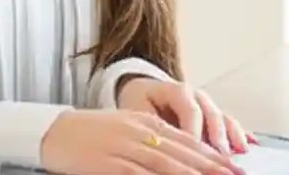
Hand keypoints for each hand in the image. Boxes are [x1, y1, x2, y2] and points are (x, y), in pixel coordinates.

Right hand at [40, 109, 245, 174]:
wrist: (54, 131)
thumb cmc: (91, 132)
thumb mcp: (127, 127)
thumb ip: (154, 138)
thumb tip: (182, 155)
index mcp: (146, 122)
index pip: (187, 139)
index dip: (212, 154)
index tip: (233, 165)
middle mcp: (140, 132)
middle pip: (182, 151)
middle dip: (212, 166)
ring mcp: (125, 147)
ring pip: (166, 163)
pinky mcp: (108, 163)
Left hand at [116, 78, 252, 155]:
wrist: (146, 92)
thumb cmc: (141, 103)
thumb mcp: (139, 111)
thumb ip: (152, 125)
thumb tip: (158, 143)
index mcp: (177, 90)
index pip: (190, 109)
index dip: (195, 129)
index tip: (194, 148)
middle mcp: (197, 96)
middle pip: (212, 114)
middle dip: (218, 136)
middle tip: (221, 155)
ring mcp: (209, 106)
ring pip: (225, 118)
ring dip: (232, 136)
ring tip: (239, 152)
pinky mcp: (215, 118)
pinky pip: (231, 124)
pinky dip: (240, 134)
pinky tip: (250, 144)